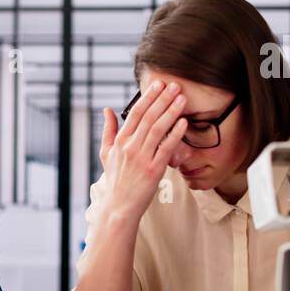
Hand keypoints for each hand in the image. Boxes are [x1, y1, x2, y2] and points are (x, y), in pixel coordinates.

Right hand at [98, 80, 187, 223]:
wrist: (119, 206)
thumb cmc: (115, 180)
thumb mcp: (106, 153)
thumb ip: (108, 130)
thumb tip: (106, 110)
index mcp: (119, 141)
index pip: (135, 113)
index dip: (148, 97)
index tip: (159, 84)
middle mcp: (130, 147)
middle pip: (148, 117)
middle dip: (163, 99)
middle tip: (175, 85)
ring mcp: (141, 158)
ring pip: (157, 129)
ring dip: (171, 111)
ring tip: (182, 98)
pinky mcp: (153, 170)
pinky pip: (166, 148)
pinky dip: (175, 134)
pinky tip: (183, 122)